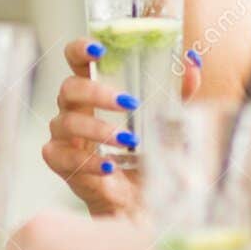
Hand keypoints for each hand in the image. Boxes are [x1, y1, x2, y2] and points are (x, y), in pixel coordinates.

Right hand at [40, 38, 200, 216]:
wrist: (139, 201)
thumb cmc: (148, 153)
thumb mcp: (168, 119)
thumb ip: (178, 91)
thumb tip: (192, 62)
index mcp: (93, 90)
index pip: (76, 60)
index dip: (81, 48)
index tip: (99, 48)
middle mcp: (73, 109)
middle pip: (69, 88)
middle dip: (98, 93)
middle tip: (129, 103)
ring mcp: (63, 136)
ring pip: (66, 123)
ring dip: (99, 130)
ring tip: (129, 141)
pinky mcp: (59, 162)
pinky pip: (64, 157)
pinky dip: (89, 161)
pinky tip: (110, 166)